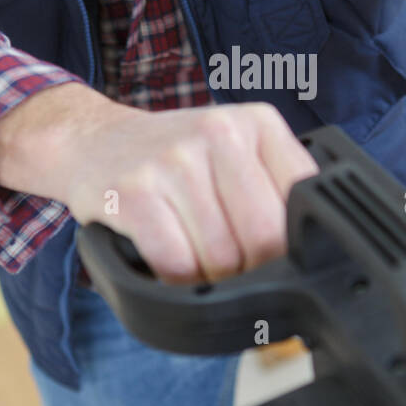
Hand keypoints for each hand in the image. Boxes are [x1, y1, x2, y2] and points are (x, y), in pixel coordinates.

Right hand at [61, 101, 318, 284]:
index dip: (292, 246)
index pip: (302, 203)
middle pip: (265, 238)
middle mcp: (220, 133)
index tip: (274, 257)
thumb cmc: (175, 158)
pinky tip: (167, 265)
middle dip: (252, 270)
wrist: (92, 141)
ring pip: (222, 259)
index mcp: (258, 123)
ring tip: (196, 261)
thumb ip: (276, 189)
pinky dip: (176, 283)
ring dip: (211, 280)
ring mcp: (175, 160)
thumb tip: (313, 257)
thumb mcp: (235, 151)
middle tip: (234, 270)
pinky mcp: (135, 192)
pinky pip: (177, 265)